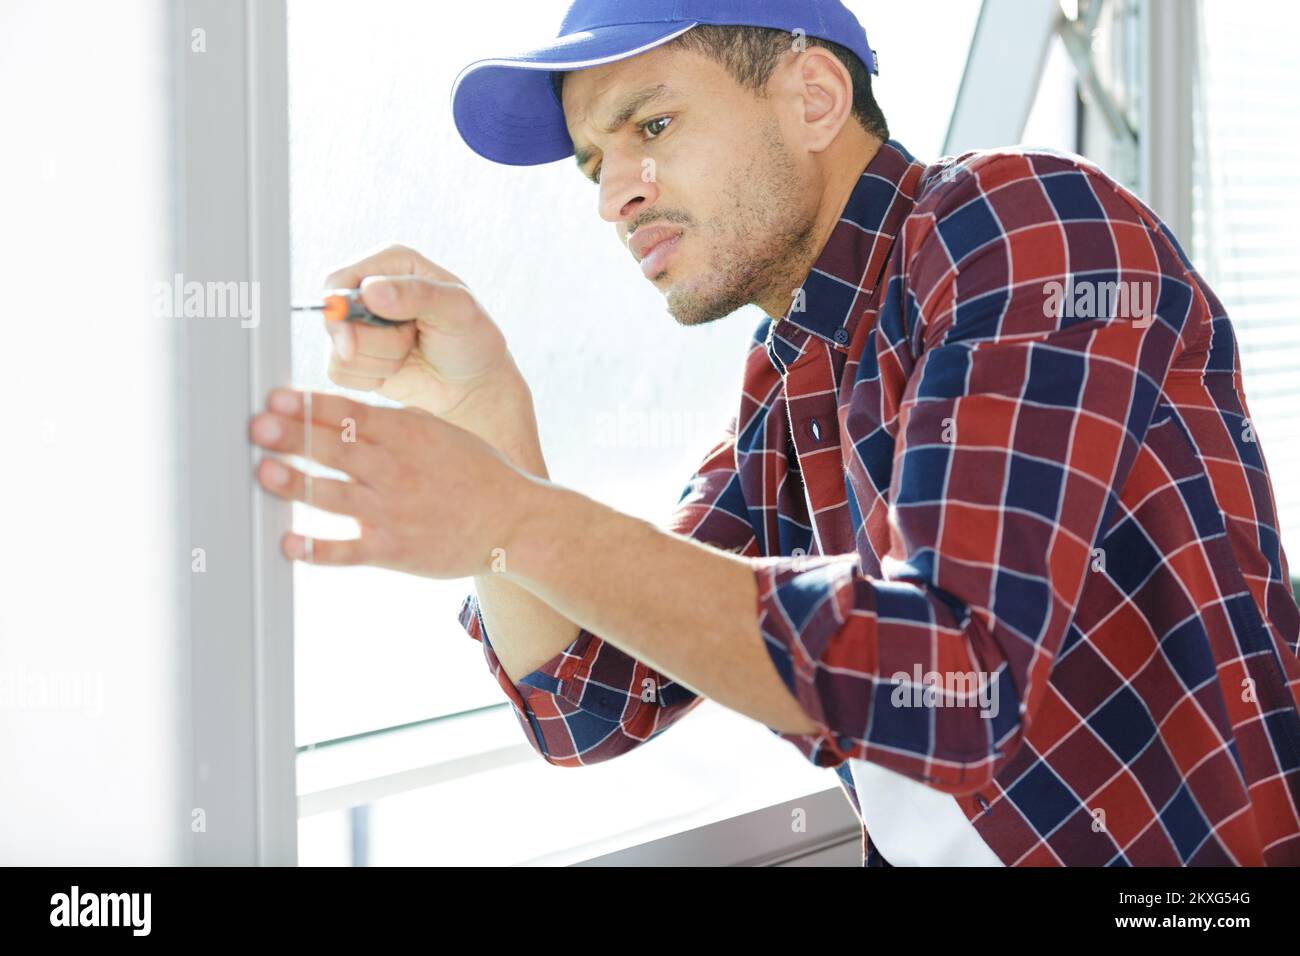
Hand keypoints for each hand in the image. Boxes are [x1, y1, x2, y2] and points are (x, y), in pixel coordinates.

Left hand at [249, 387, 532, 578]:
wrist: (514, 524)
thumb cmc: (478, 475)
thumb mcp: (443, 432)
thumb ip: (396, 423)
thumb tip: (345, 412)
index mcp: (408, 436)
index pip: (349, 414)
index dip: (309, 405)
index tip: (276, 397)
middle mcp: (396, 471)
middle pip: (335, 449)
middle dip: (293, 436)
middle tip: (257, 427)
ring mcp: (392, 512)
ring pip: (333, 495)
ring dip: (295, 483)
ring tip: (265, 472)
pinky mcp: (392, 549)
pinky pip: (346, 551)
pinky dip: (315, 549)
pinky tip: (288, 542)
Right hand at [320, 243, 535, 447]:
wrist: (474, 384)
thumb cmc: (472, 340)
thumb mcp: (457, 310)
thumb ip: (417, 295)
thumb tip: (370, 291)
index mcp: (391, 262)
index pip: (338, 279)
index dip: (340, 310)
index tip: (356, 340)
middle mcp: (369, 289)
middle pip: (334, 318)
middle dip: (374, 342)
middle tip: (411, 340)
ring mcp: (359, 324)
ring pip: (339, 351)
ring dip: (380, 361)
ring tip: (410, 352)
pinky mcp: (355, 356)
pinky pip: (340, 373)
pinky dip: (372, 377)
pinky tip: (399, 369)